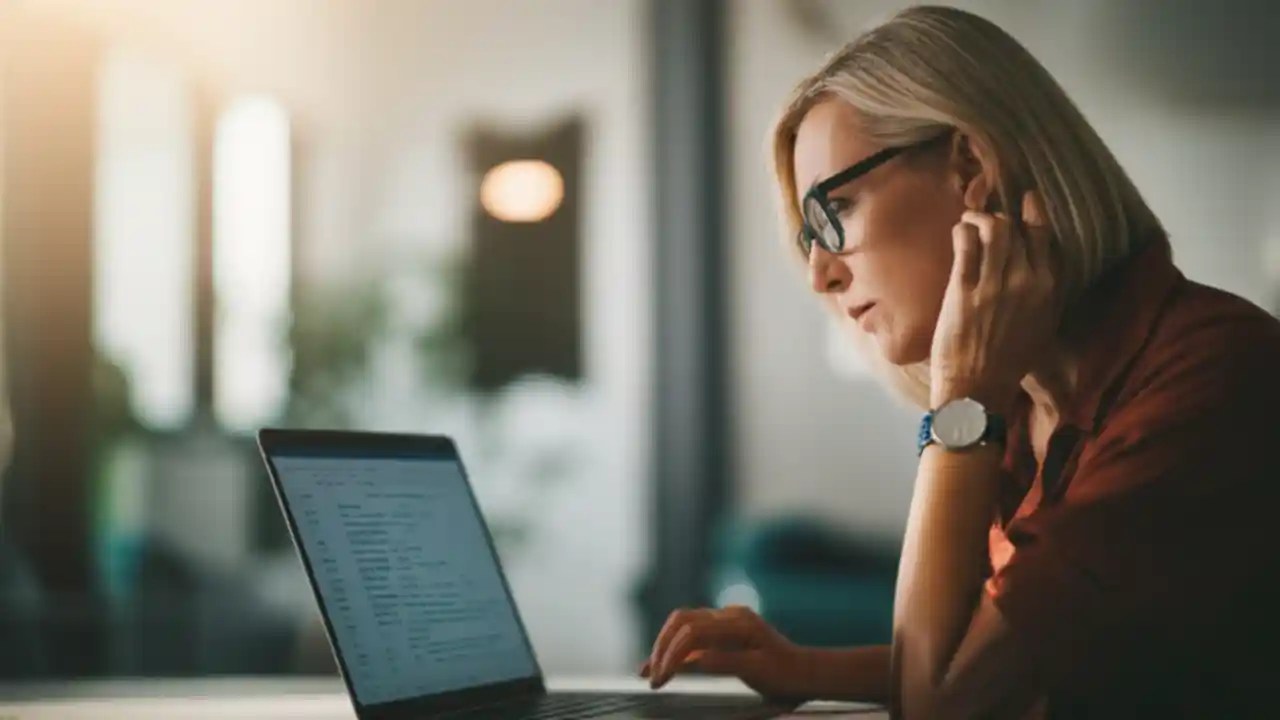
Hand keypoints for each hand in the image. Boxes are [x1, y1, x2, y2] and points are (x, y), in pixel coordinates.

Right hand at [638, 606, 806, 701]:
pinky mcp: (723, 632)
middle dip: (662, 648)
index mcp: (738, 622)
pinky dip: (675, 648)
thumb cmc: (786, 675)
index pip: (692, 632)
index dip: (672, 654)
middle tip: (652, 677)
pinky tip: (662, 664)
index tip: (660, 678)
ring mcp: (726, 621)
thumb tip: (693, 660)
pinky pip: (692, 634)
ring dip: (664, 646)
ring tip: (648, 671)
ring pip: (683, 624)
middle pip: (682, 621)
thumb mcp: (758, 671)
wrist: (807, 672)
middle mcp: (729, 616)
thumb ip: (725, 662)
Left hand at [929, 189, 1056, 412]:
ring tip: (969, 223)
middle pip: (1015, 229)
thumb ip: (1041, 295)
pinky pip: (966, 243)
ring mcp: (995, 284)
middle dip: (998, 219)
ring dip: (978, 219)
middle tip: (984, 220)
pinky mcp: (964, 289)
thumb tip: (1036, 268)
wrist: (979, 388)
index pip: (1044, 238)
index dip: (1034, 212)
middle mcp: (1026, 281)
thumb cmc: (1008, 363)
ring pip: (992, 229)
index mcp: (1048, 290)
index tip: (1027, 198)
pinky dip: (962, 230)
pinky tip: (959, 232)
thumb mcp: (1040, 326)